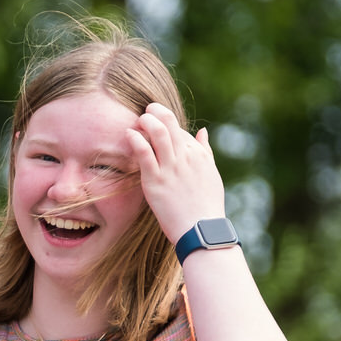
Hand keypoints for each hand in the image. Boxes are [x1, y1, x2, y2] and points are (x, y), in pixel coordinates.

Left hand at [128, 101, 227, 243]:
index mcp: (198, 154)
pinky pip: (144, 154)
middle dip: (155, 112)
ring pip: (158, 133)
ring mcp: (170, 168)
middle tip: (146, 111)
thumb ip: (205, 150)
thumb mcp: (211, 173)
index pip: (179, 129)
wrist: (202, 229)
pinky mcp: (156, 181)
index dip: (166, 122)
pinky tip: (129, 134)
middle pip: (170, 123)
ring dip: (146, 121)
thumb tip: (203, 131)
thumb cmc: (206, 205)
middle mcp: (185, 157)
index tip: (155, 122)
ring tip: (137, 121)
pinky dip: (136, 140)